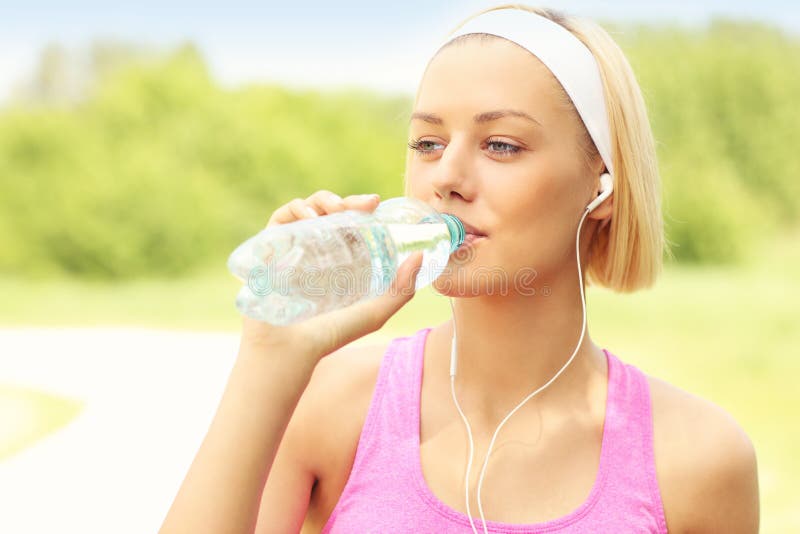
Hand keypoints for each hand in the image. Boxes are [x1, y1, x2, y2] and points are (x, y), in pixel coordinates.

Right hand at [240, 190, 423, 360]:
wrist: (290, 348)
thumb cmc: (330, 334)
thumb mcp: (375, 312)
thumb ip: (401, 290)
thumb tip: (420, 257)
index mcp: (338, 259)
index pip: (350, 224)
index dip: (362, 209)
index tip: (376, 204)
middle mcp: (314, 250)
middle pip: (330, 213)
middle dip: (347, 201)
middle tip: (365, 204)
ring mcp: (291, 247)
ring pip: (307, 209)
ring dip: (324, 200)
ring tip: (338, 208)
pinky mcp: (268, 247)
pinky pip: (280, 218)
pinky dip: (296, 209)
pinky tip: (311, 217)